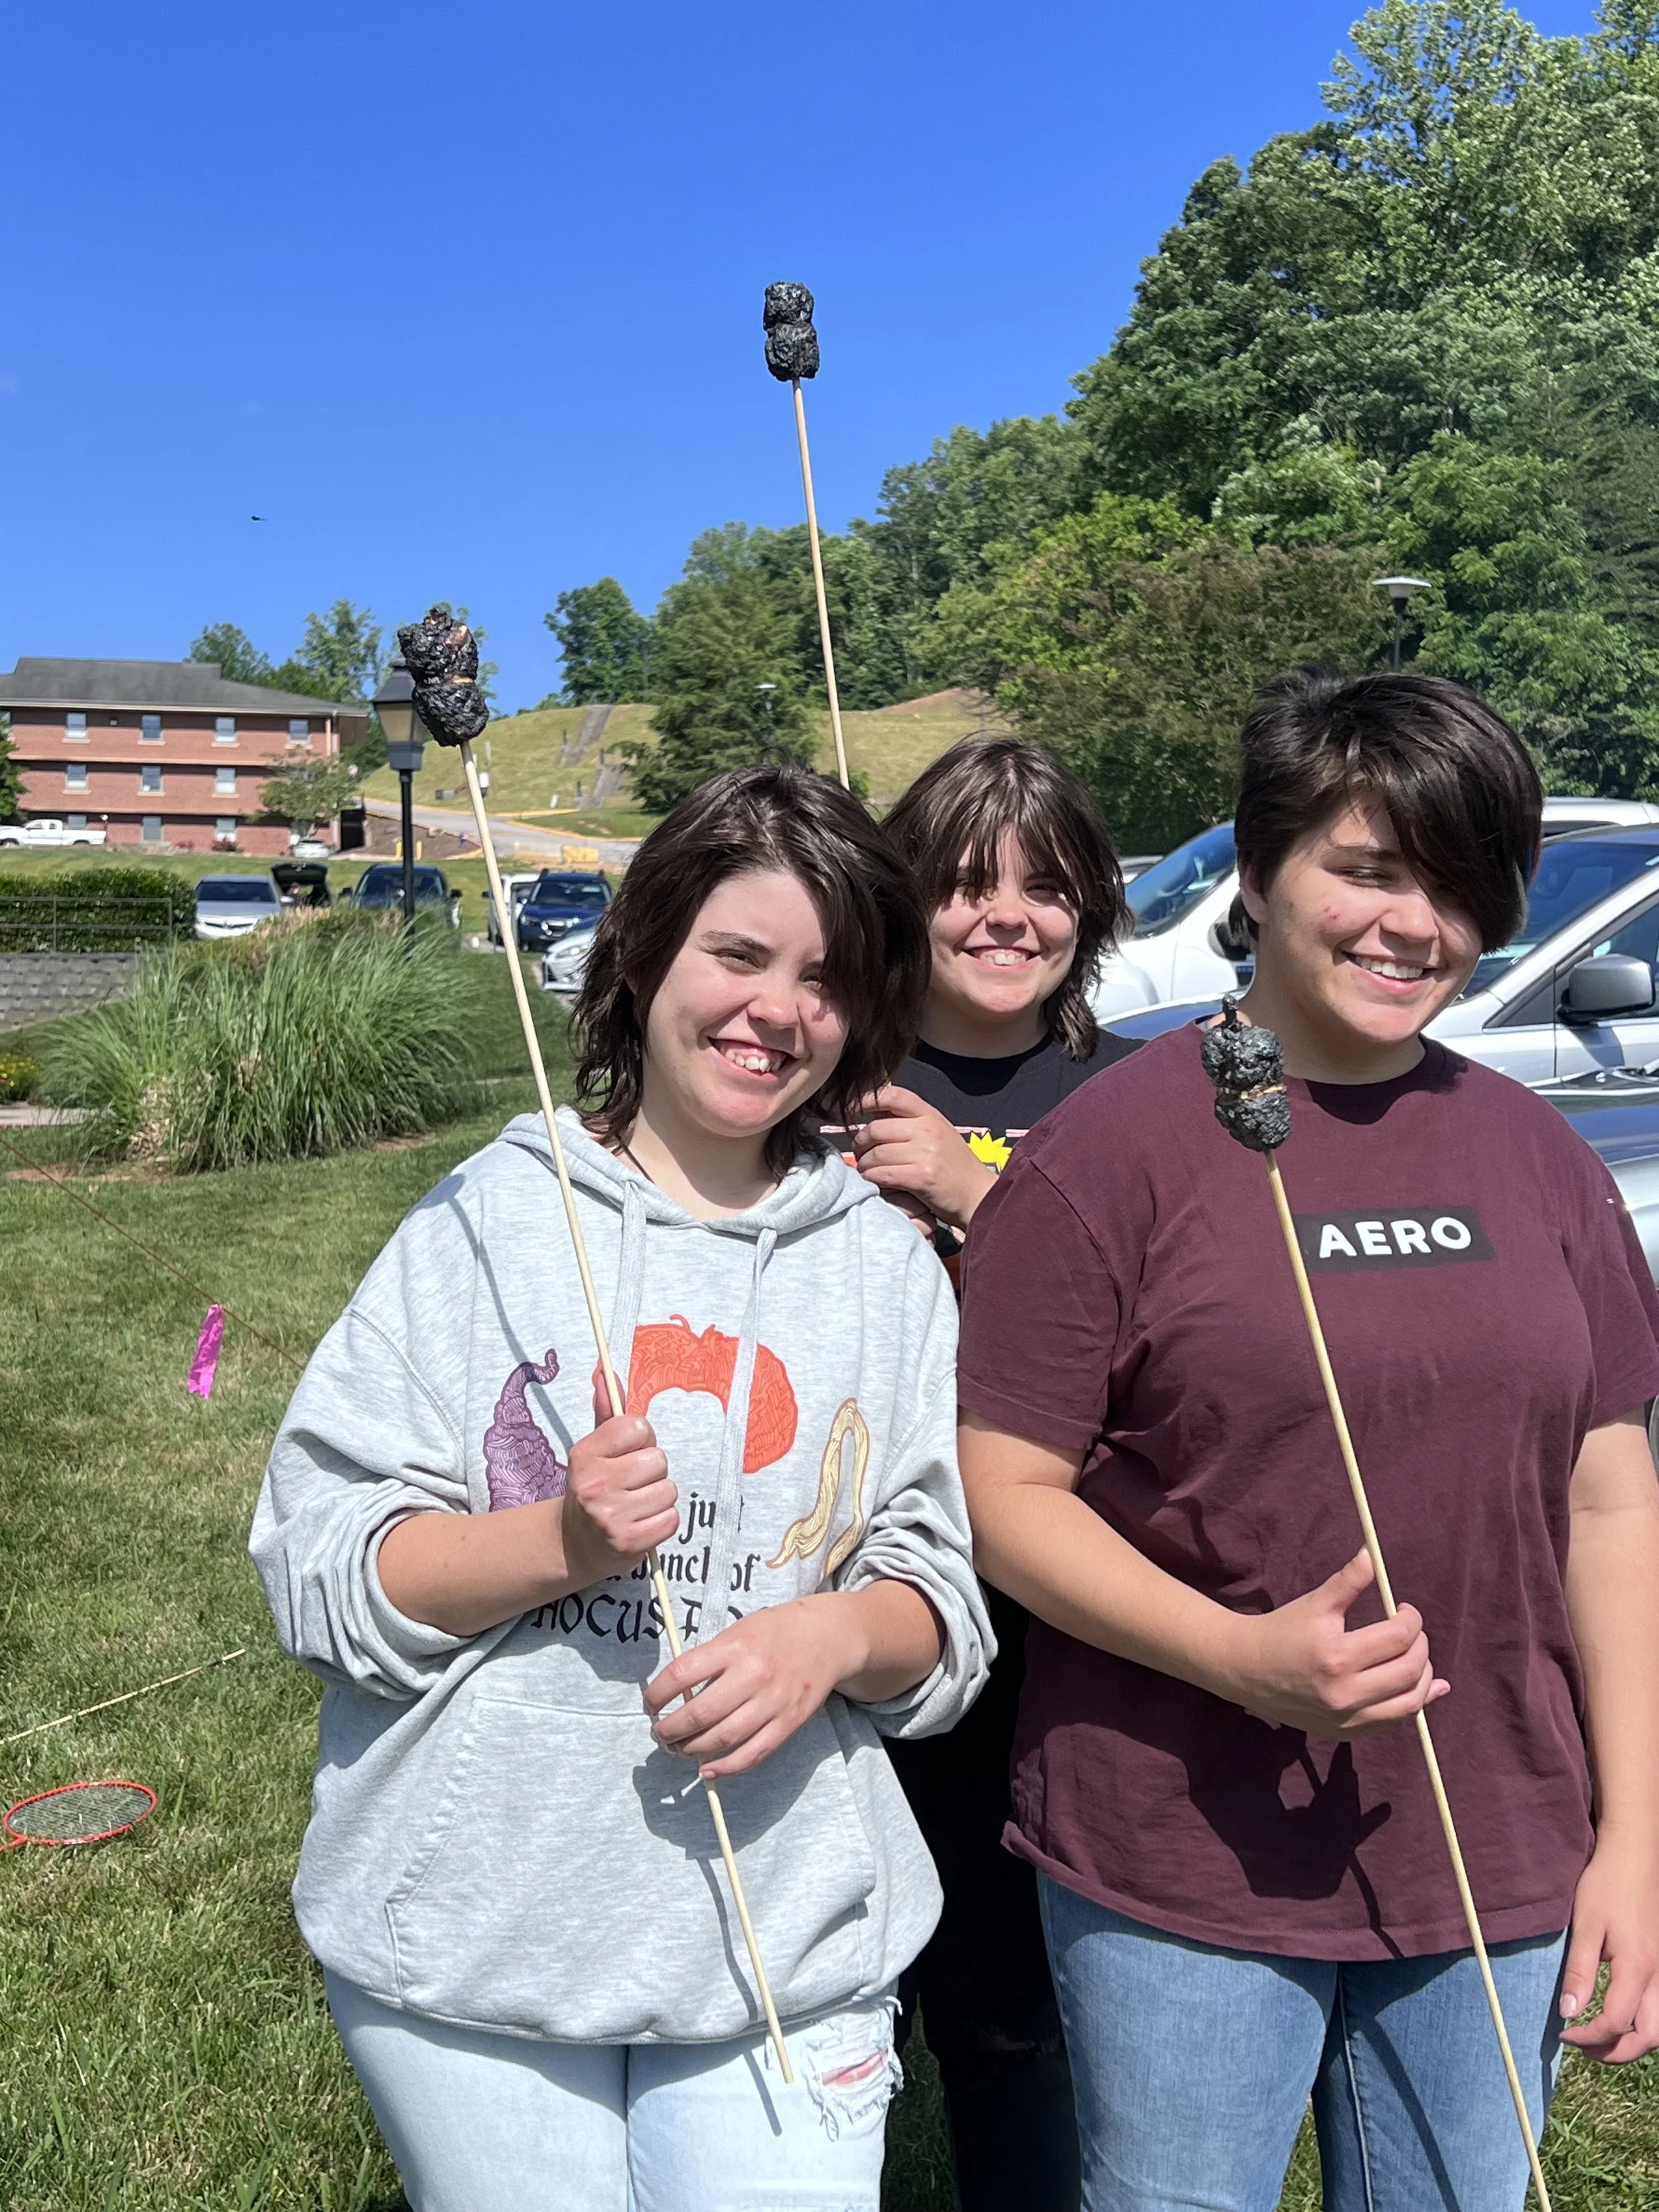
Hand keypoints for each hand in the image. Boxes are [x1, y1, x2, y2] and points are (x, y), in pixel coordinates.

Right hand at [560, 1383, 678, 1591]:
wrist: (576, 1544)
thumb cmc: (594, 1488)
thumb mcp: (593, 1449)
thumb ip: (605, 1411)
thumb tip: (604, 1372)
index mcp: (584, 1454)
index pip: (637, 1427)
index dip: (642, 1439)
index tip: (629, 1453)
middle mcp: (594, 1484)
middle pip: (658, 1460)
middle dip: (652, 1471)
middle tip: (632, 1484)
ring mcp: (610, 1516)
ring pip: (668, 1490)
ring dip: (659, 1498)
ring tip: (636, 1505)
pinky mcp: (628, 1542)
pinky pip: (671, 1519)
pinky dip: (662, 1522)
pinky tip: (642, 1524)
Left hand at [644, 1595, 864, 1779]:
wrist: (828, 1636)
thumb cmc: (776, 1631)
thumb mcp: (738, 1631)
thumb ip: (710, 1659)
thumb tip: (675, 1693)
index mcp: (734, 1647)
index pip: (681, 1674)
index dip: (656, 1694)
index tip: (650, 1703)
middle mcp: (752, 1675)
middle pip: (699, 1713)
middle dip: (670, 1730)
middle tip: (659, 1733)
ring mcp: (773, 1702)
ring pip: (722, 1739)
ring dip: (691, 1750)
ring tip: (677, 1749)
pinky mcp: (789, 1723)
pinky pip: (753, 1754)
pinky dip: (726, 1768)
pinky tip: (706, 1770)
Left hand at [853, 1086, 997, 1229]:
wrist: (978, 1195)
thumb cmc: (954, 1166)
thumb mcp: (937, 1133)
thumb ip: (909, 1121)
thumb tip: (874, 1110)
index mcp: (930, 1115)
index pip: (893, 1095)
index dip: (866, 1099)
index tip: (852, 1111)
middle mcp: (928, 1130)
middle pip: (876, 1129)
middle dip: (860, 1142)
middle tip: (860, 1153)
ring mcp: (925, 1153)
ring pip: (875, 1154)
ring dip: (864, 1164)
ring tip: (867, 1169)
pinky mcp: (921, 1176)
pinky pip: (882, 1174)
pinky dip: (872, 1178)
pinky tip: (875, 1181)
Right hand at [1214, 1550, 1447, 1739]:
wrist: (1246, 1670)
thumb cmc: (1283, 1630)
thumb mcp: (1315, 1603)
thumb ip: (1348, 1579)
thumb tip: (1374, 1554)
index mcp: (1336, 1656)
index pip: (1398, 1638)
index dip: (1411, 1619)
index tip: (1405, 1609)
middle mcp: (1344, 1693)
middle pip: (1410, 1671)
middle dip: (1421, 1646)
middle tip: (1412, 1631)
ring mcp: (1347, 1719)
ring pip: (1410, 1704)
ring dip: (1425, 1677)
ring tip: (1416, 1656)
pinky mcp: (1346, 1733)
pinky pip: (1394, 1722)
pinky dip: (1414, 1704)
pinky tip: (1427, 1689)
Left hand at [1560, 1831, 1658, 2060]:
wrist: (1635, 1855)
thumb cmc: (1607, 1885)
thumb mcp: (1585, 1925)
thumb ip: (1579, 1972)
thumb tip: (1568, 2013)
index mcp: (1638, 1968)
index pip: (1616, 2023)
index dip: (1589, 2037)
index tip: (1564, 2033)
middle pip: (1649, 2037)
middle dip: (1617, 2051)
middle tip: (1584, 2048)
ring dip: (1634, 2041)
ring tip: (1602, 2038)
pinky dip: (1644, 2023)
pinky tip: (1621, 2015)